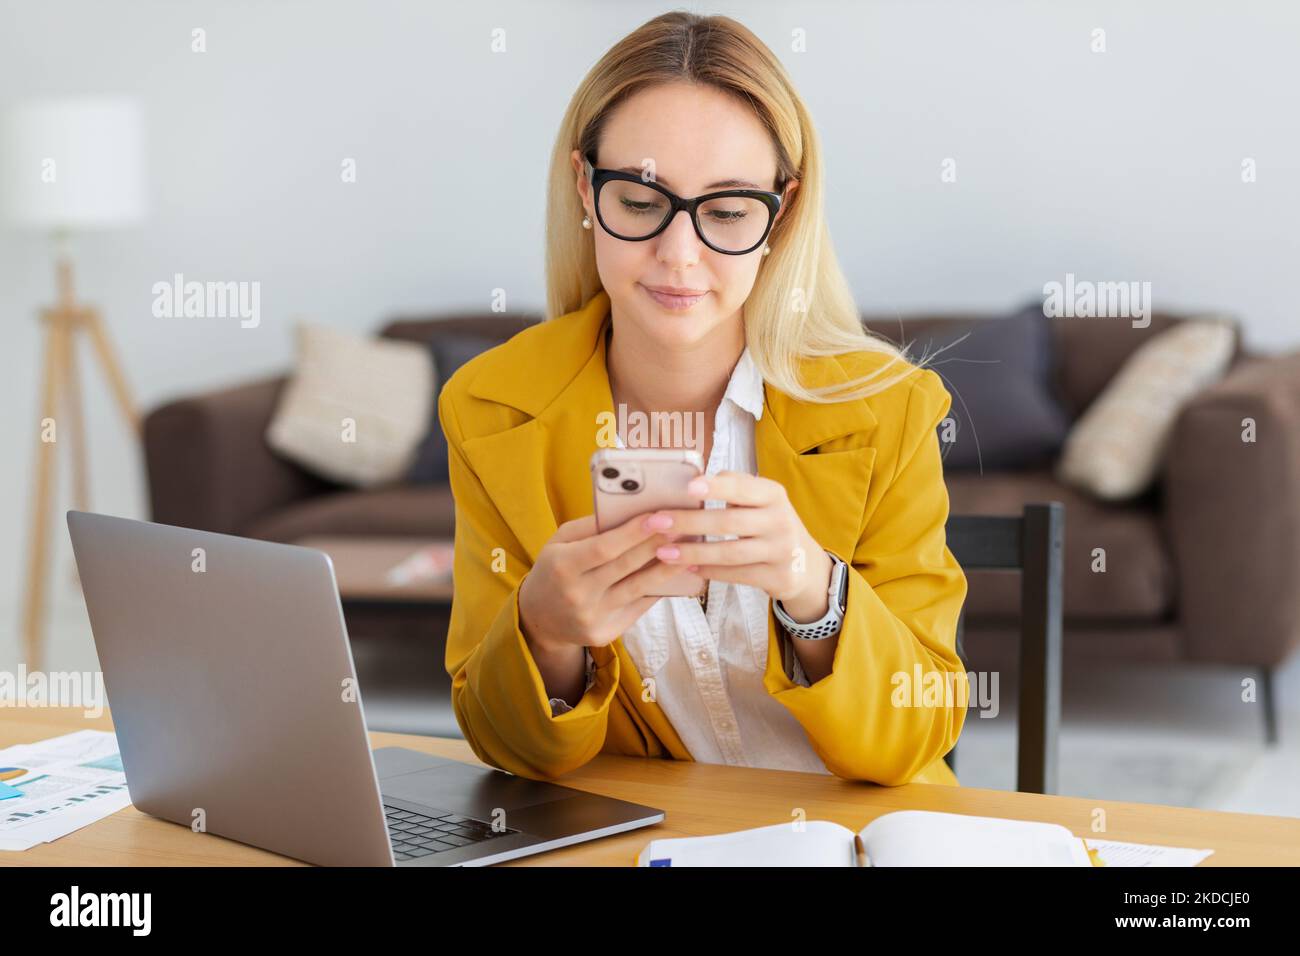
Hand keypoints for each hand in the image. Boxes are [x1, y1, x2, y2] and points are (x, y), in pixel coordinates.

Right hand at [518, 512, 698, 653]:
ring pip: (639, 589)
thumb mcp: (560, 542)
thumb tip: (632, 511)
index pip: (604, 548)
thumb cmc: (555, 569)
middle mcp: (577, 595)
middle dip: (657, 544)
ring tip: (691, 550)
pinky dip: (660, 588)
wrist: (540, 618)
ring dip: (668, 568)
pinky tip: (679, 574)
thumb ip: (591, 527)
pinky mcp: (605, 633)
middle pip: (626, 567)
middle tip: (684, 525)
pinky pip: (639, 606)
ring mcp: (592, 618)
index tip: (659, 515)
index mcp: (562, 567)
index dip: (633, 532)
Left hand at [646, 471, 835, 620]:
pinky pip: (736, 575)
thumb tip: (694, 479)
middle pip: (729, 522)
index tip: (689, 487)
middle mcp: (780, 520)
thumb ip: (734, 487)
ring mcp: (781, 551)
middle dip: (689, 522)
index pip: (743, 488)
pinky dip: (709, 572)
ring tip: (663, 552)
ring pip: (730, 553)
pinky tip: (687, 567)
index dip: (716, 488)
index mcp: (774, 494)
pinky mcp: (777, 577)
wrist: (804, 562)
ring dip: (693, 552)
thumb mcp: (761, 500)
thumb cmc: (768, 523)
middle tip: (656, 522)